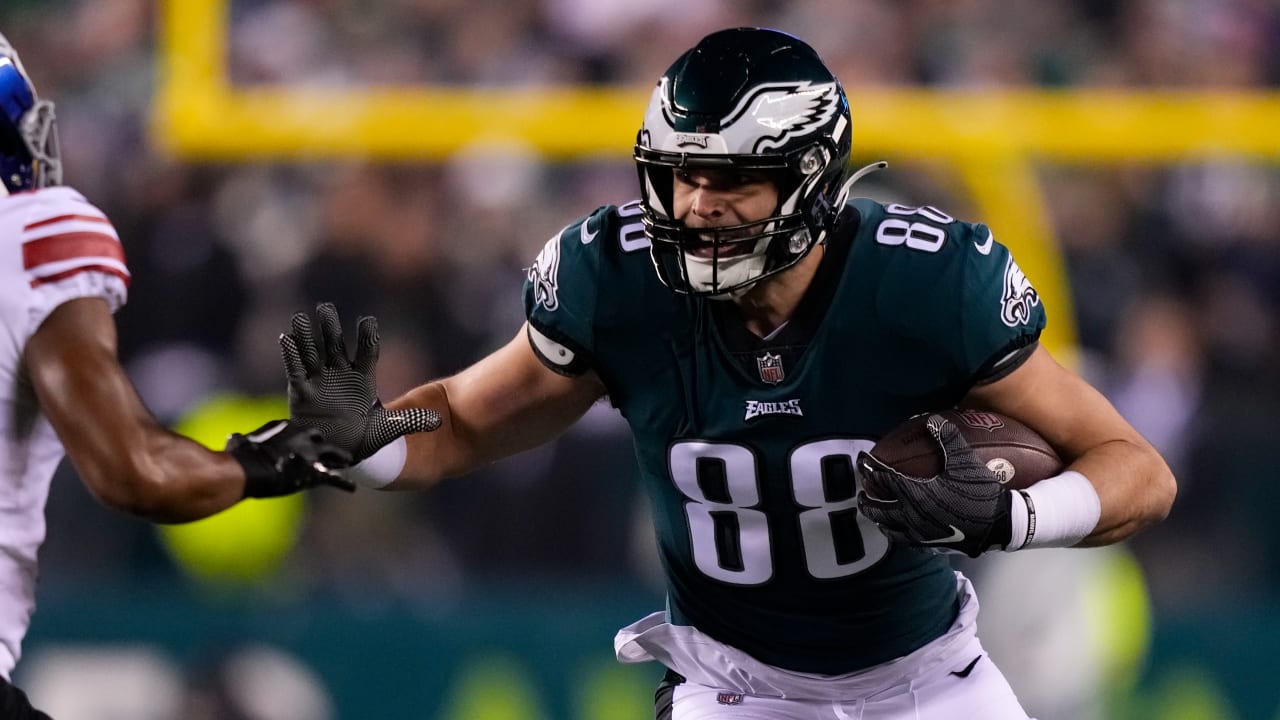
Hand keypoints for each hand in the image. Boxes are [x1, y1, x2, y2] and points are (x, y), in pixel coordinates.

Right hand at [228, 420, 354, 497]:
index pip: (299, 431)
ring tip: (348, 461)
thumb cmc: (240, 456)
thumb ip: (240, 440)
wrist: (249, 469)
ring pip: (333, 453)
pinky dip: (344, 484)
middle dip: (323, 445)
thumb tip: (233, 438)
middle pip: (319, 439)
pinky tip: (353, 488)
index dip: (301, 439)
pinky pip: (334, 478)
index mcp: (287, 426)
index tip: (301, 444)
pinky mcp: (315, 472)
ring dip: (340, 458)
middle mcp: (304, 436)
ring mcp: (312, 453)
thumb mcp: (238, 442)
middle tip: (329, 452)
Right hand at [280, 303, 440, 462]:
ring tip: (300, 317)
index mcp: (363, 378)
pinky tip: (286, 339)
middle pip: (335, 345)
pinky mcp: (302, 394)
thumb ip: (411, 421)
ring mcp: (320, 382)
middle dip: (330, 327)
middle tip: (325, 307)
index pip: (368, 352)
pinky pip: (295, 372)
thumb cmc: (365, 439)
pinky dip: (290, 356)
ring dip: (306, 336)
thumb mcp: (389, 430)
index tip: (368, 321)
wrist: (341, 455)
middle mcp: (340, 374)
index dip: (367, 337)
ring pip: (313, 354)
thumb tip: (439, 421)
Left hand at [855, 414, 1011, 557]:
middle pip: (878, 509)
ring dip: (878, 519)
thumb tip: (933, 419)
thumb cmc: (980, 491)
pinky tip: (897, 529)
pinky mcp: (929, 544)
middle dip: (867, 500)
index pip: (883, 481)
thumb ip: (947, 437)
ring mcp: (919, 533)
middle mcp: (911, 515)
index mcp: (915, 494)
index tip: (863, 463)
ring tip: (874, 513)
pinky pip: (904, 540)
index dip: (870, 470)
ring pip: (888, 528)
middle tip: (861, 492)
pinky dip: (894, 533)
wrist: (1000, 524)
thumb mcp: (964, 460)